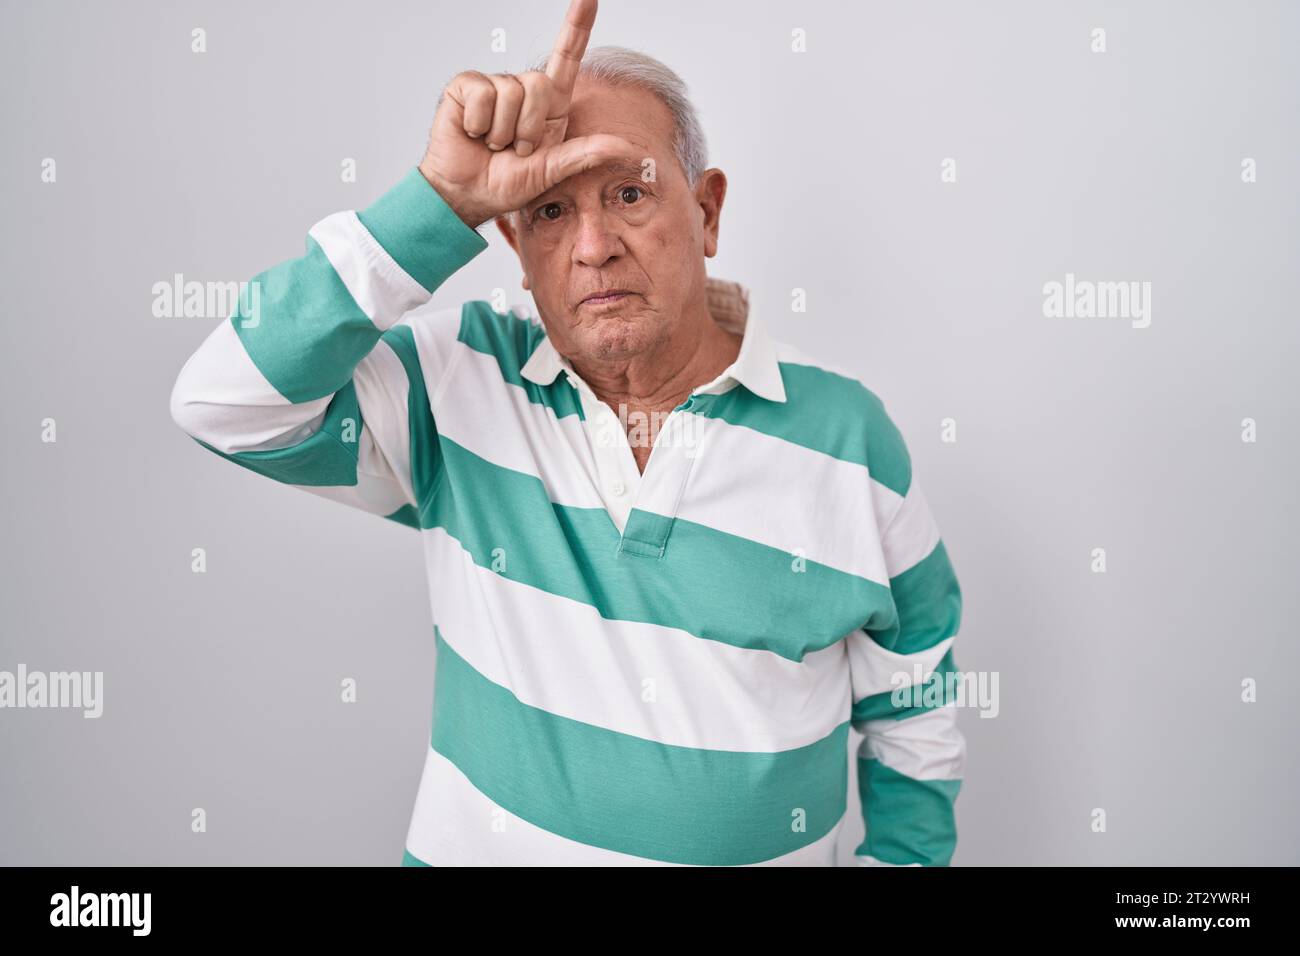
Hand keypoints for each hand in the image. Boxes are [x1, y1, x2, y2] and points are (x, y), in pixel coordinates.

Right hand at [418, 0, 638, 228]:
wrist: (468, 194)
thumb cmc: (507, 183)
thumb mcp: (551, 172)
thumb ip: (585, 155)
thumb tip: (625, 146)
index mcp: (550, 106)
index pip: (566, 57)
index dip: (577, 26)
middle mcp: (524, 90)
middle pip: (539, 83)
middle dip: (528, 126)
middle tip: (514, 149)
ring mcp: (495, 86)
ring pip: (511, 91)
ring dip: (502, 130)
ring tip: (492, 144)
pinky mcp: (467, 87)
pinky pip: (482, 92)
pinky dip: (479, 122)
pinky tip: (473, 133)